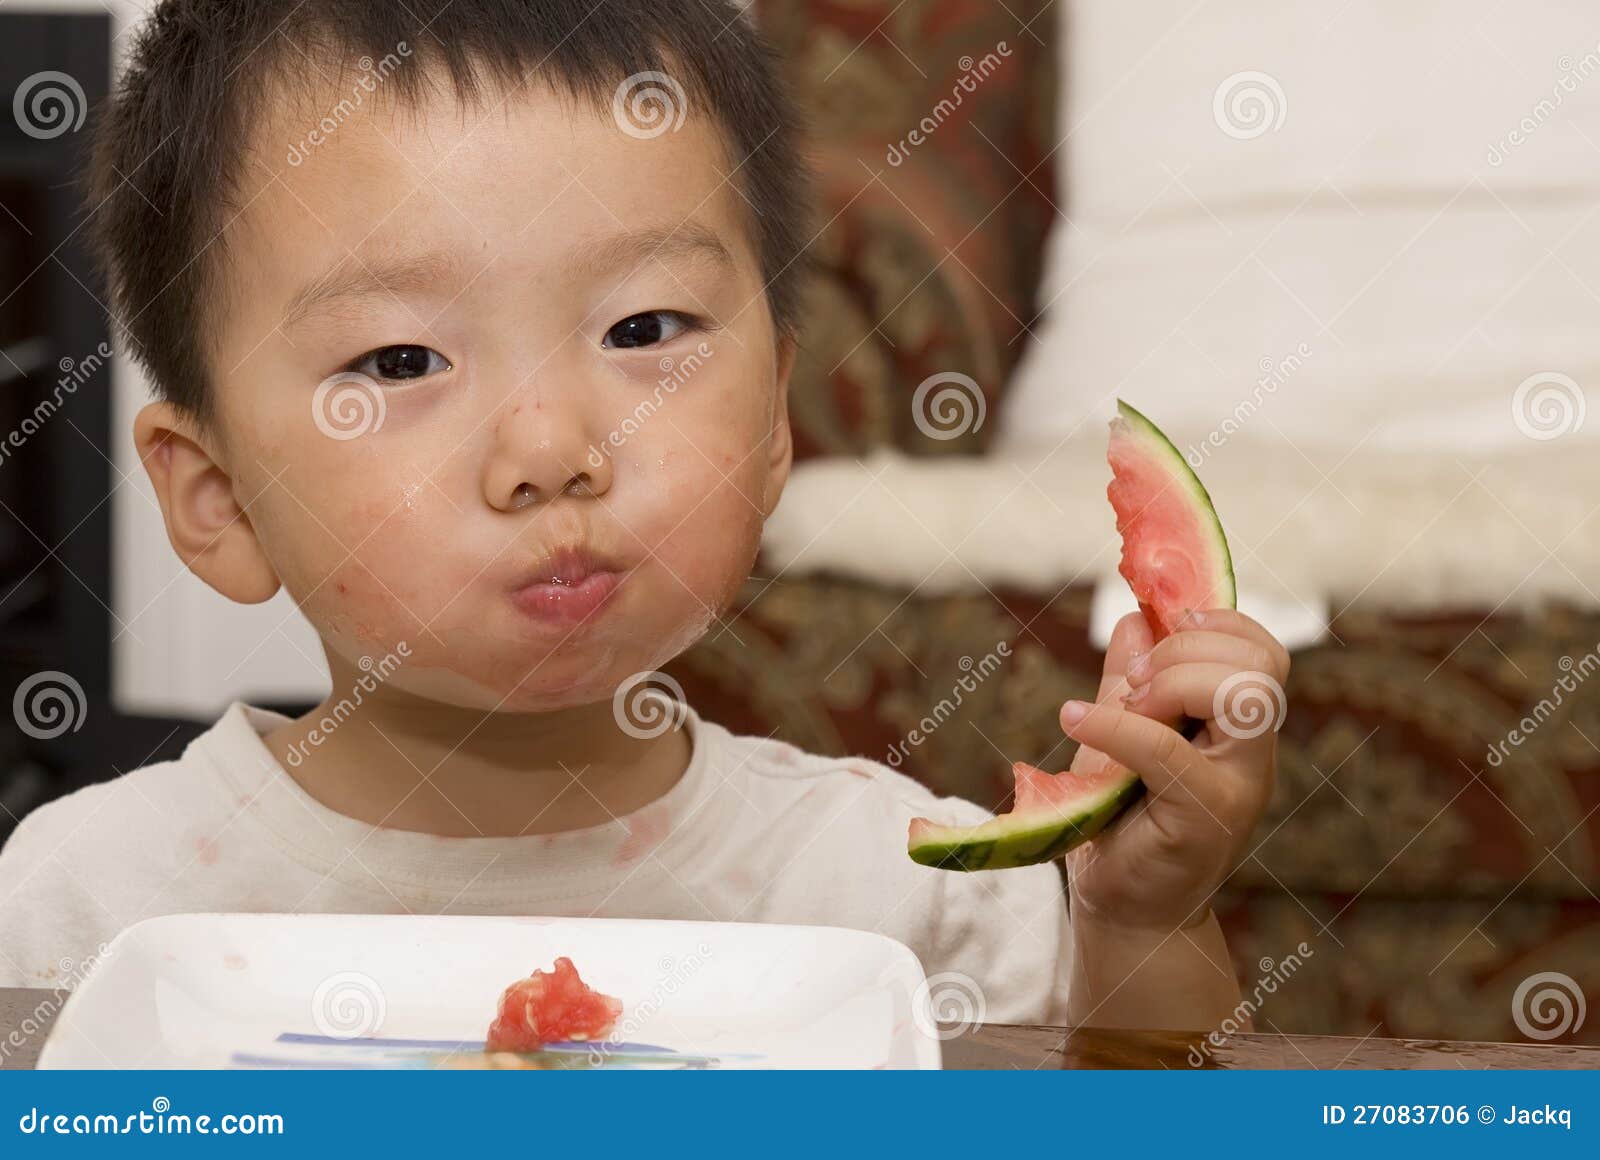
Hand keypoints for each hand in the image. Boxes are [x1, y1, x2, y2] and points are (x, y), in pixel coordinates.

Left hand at [1060, 609, 1287, 933]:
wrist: (1121, 906)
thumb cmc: (1121, 822)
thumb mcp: (1121, 733)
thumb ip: (1134, 679)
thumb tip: (1137, 618)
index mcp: (1236, 730)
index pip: (1265, 654)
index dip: (1221, 624)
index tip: (1163, 631)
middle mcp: (1249, 757)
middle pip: (1262, 665)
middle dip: (1189, 649)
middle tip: (1137, 683)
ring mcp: (1236, 787)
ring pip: (1243, 695)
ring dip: (1173, 681)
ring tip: (1125, 704)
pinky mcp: (1205, 818)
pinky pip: (1169, 751)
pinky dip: (1118, 725)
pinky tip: (1072, 719)